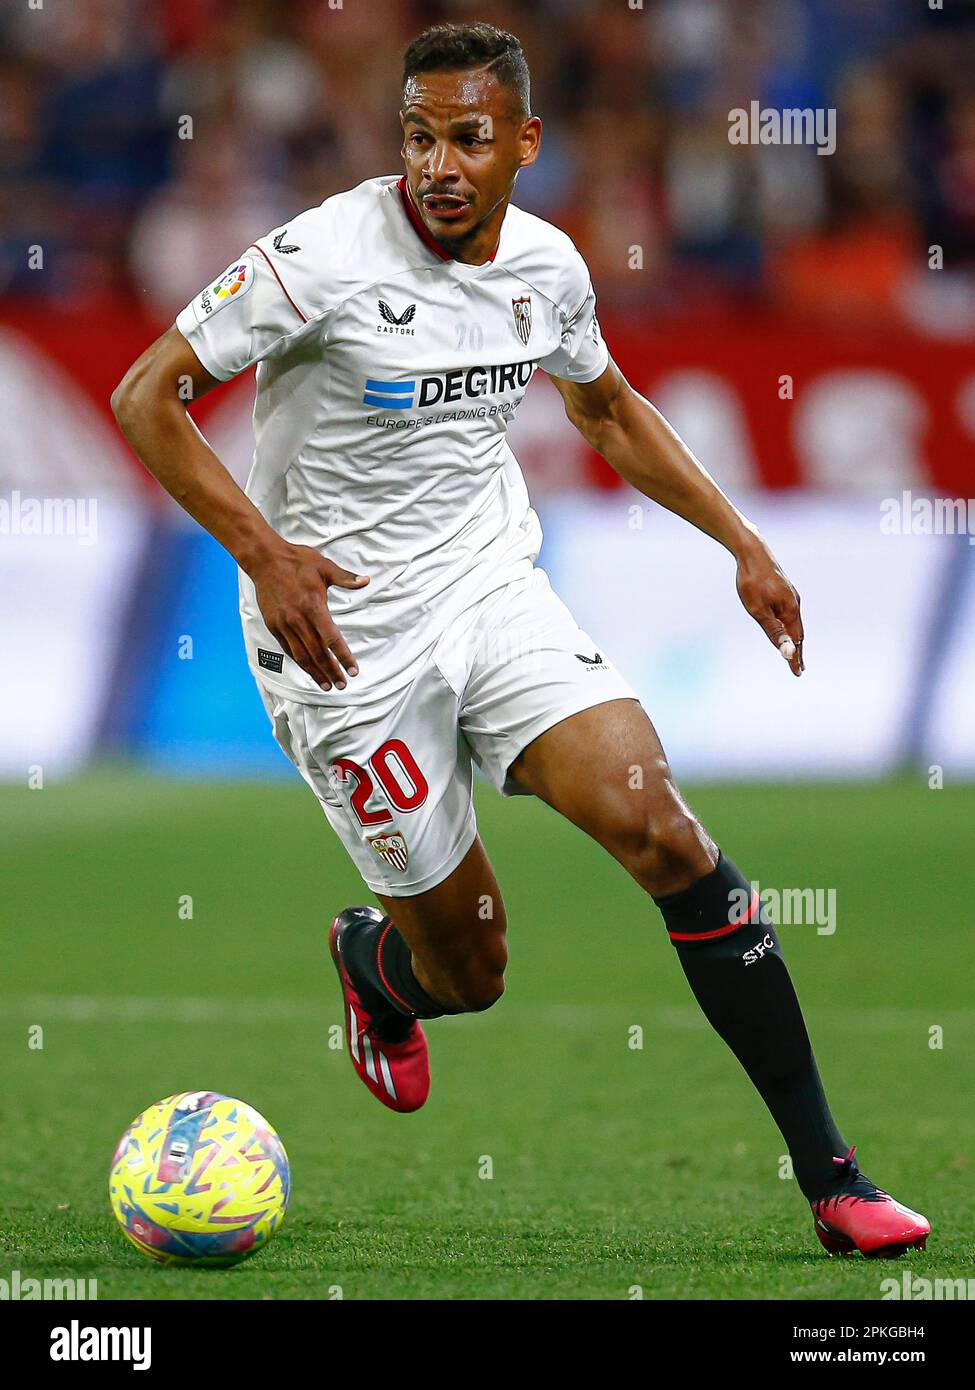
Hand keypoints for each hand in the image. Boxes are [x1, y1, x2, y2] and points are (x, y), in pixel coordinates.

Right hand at [248, 542, 368, 689]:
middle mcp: (298, 620)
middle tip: (342, 685)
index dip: (343, 657)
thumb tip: (365, 581)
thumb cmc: (297, 561)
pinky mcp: (274, 625)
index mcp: (313, 607)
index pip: (332, 639)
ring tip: (327, 685)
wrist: (265, 559)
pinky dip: (299, 662)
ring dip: (315, 672)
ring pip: (302, 655)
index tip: (353, 670)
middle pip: (318, 653)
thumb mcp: (324, 567)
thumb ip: (345, 578)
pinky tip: (308, 669)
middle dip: (331, 671)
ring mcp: (284, 624)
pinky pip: (288, 649)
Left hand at [735, 538, 804, 676]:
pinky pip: (789, 612)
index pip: (795, 641)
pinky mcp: (783, 589)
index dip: (795, 658)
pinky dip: (789, 624)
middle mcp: (794, 604)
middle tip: (798, 667)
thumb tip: (788, 653)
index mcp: (790, 611)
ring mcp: (790, 595)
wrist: (752, 551)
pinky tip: (785, 623)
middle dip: (797, 650)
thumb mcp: (759, 611)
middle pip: (797, 633)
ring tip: (793, 649)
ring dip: (794, 637)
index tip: (798, 673)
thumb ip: (774, 632)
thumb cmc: (752, 582)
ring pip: (794, 621)